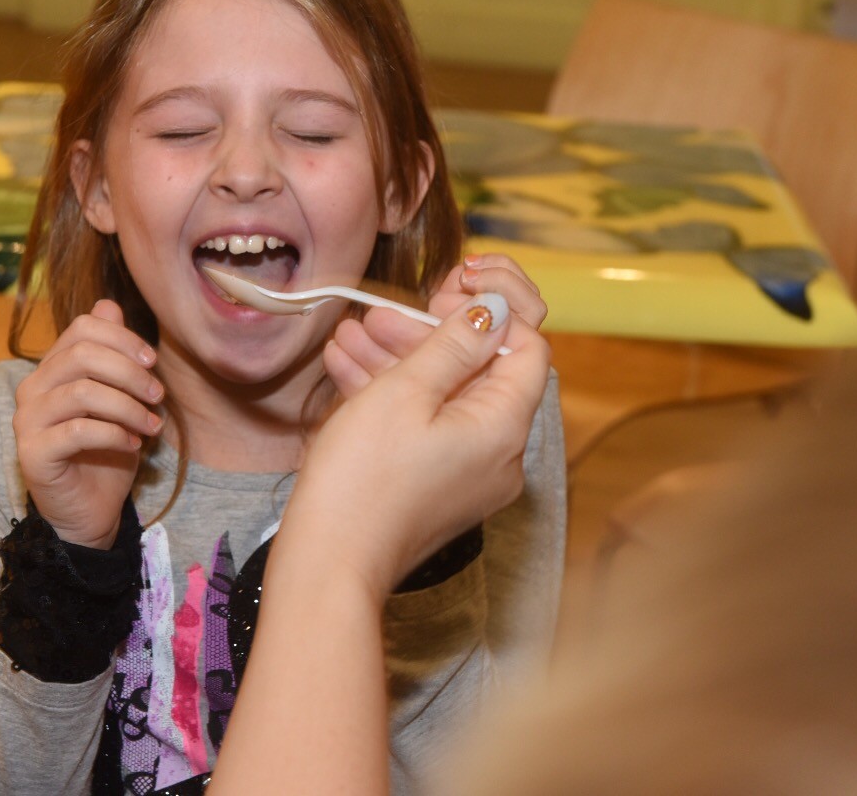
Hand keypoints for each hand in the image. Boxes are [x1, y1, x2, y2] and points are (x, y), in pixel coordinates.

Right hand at [12, 300, 163, 548]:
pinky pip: (79, 431)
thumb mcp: (118, 397)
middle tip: (158, 395)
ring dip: (128, 406)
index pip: (83, 328)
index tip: (153, 362)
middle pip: (83, 355)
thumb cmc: (106, 451)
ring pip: (83, 392)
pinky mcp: (33, 453)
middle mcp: (31, 388)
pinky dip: (115, 433)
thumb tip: (109, 304)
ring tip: (153, 425)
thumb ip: (112, 353)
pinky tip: (134, 444)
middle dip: (130, 372)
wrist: (90, 510)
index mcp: (51, 367)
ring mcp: (27, 421)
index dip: (124, 339)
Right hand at [285, 294, 550, 597]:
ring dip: (400, 360)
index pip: (528, 348)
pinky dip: (393, 396)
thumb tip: (494, 308)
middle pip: (481, 371)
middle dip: (428, 333)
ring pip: (444, 397)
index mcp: (505, 428)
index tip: (444, 292)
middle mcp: (499, 454)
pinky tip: (346, 367)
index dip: (492, 310)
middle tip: (382, 313)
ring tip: (350, 336)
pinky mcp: (436, 486)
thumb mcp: (406, 391)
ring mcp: (468, 474)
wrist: (328, 563)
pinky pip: (426, 426)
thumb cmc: (363, 480)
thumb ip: (455, 343)